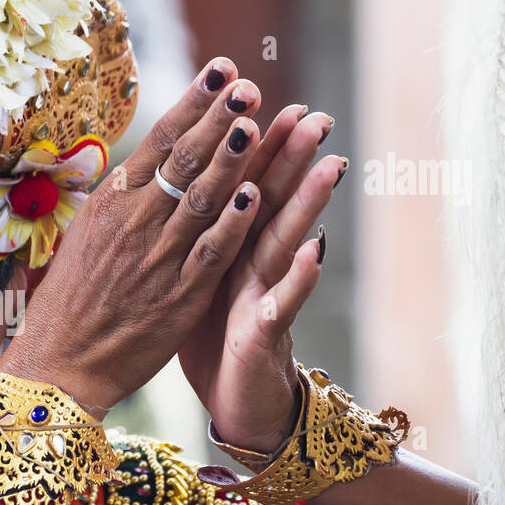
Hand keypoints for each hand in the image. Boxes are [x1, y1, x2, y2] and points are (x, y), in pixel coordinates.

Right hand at [0, 57, 267, 421]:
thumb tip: (142, 164)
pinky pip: (210, 253)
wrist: (59, 362)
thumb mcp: (85, 236)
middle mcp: (134, 222)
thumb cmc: (69, 300)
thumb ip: (120, 200)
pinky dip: (231, 225)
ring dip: (230, 160)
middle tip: (248, 84)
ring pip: (200, 198)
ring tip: (254, 123)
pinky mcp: (178, 296)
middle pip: (184, 160)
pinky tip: (254, 196)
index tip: (222, 71)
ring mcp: (157, 257)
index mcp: (111, 202)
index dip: (195, 102)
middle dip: (218, 118)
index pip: (160, 140)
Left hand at [176, 101, 344, 454]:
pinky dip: (299, 280)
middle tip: (314, 114)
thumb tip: (172, 191)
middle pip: (270, 205)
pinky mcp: (265, 338)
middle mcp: (251, 267)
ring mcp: (263, 299)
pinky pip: (282, 306)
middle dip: (291, 160)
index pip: (239, 187)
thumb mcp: (194, 282)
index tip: (257, 96)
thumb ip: (194, 237)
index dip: (249, 147)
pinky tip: (316, 250)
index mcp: (226, 249)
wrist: (233, 407)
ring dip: (308, 205)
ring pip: (286, 244)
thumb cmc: (213, 343)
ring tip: (332, 165)